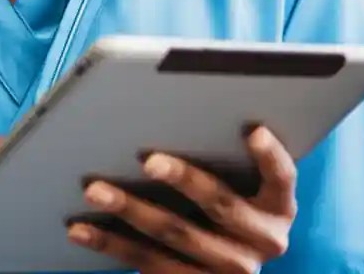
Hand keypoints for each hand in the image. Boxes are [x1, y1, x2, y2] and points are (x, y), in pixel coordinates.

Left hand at [69, 126, 297, 273]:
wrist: (222, 268)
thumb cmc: (225, 202)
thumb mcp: (239, 184)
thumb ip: (224, 155)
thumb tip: (171, 106)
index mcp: (278, 208)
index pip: (282, 177)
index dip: (269, 156)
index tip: (253, 130)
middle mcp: (262, 242)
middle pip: (221, 205)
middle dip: (183, 179)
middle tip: (148, 158)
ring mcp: (229, 269)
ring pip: (176, 236)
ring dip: (131, 210)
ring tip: (95, 189)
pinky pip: (147, 262)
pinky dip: (110, 243)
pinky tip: (81, 228)